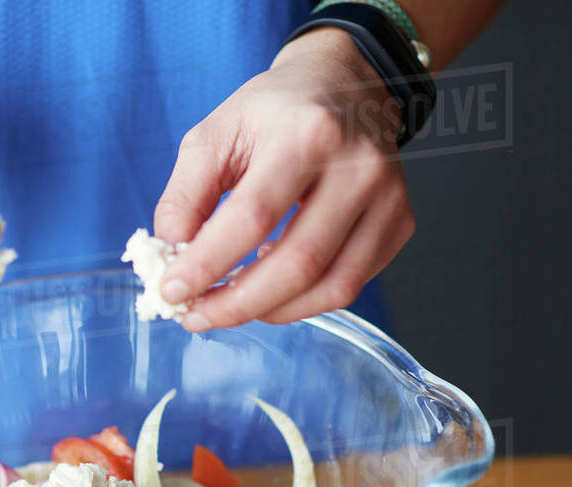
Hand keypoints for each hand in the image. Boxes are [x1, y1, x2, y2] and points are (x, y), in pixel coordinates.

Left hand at [153, 28, 416, 330]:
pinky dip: (303, 301)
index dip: (208, 263)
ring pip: (330, 287)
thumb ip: (185, 196)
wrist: (345, 85)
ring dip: (270, 310)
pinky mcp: (400, 223)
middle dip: (237, 304)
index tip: (172, 290)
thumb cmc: (275, 112)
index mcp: (307, 133)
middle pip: (297, 263)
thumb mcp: (214, 135)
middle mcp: (358, 167)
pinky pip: (349, 285)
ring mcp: (388, 198)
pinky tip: (272, 284)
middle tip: (197, 316)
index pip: (253, 217)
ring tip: (229, 303)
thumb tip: (171, 257)